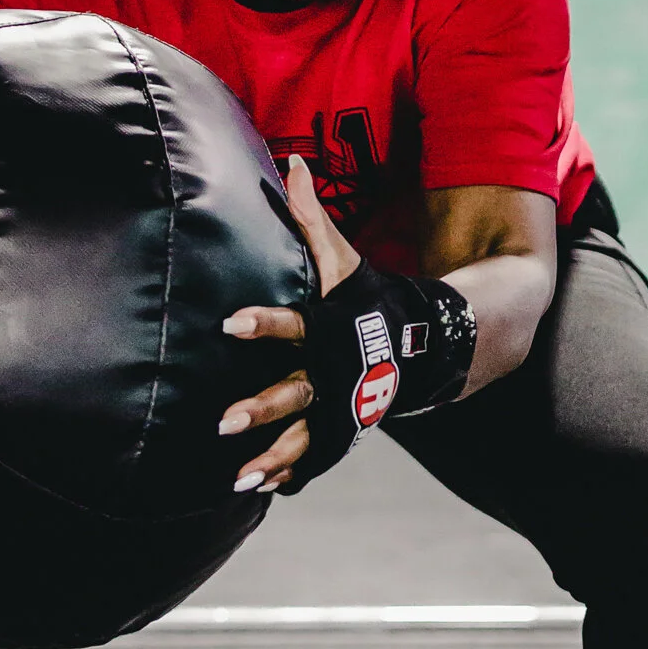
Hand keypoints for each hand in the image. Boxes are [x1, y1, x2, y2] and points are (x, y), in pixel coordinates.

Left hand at [218, 155, 360, 492]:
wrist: (424, 342)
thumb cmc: (370, 294)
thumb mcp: (343, 256)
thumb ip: (311, 214)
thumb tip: (293, 160)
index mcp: (327, 326)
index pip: (292, 322)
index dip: (263, 322)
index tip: (229, 325)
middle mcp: (333, 369)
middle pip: (295, 389)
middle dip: (262, 407)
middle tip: (223, 422)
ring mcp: (340, 404)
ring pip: (304, 435)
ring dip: (272, 456)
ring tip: (239, 478)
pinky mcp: (343, 425)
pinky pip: (316, 454)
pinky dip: (291, 472)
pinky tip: (262, 489)